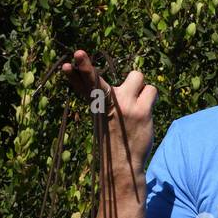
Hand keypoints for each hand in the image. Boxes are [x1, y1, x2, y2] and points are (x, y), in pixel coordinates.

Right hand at [60, 49, 156, 172]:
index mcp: (96, 103)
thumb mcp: (104, 116)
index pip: (83, 83)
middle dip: (83, 65)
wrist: (123, 163)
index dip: (76, 72)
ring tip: (135, 104)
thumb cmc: (114, 136)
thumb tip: (129, 75)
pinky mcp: (142, 111)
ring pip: (137, 76)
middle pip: (94, 77)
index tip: (65, 65)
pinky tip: (145, 110)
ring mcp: (124, 106)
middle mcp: (107, 103)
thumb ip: (106, 96)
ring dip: (140, 88)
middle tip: (77, 53)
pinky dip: (151, 97)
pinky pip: (151, 89)